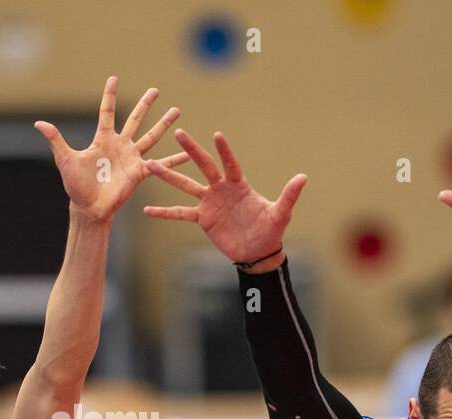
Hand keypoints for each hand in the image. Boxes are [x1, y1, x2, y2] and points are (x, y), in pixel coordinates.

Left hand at [35, 77, 186, 223]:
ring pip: (151, 137)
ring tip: (177, 110)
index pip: (107, 111)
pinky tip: (186, 153)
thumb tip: (39, 123)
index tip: (114, 77)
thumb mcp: (65, 160)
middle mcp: (120, 145)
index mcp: (103, 139)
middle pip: (135, 119)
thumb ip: (56, 140)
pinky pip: (160, 165)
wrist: (89, 208)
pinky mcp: (139, 173)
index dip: (110, 95)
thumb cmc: (76, 186)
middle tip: (155, 90)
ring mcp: (131, 158)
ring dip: (164, 125)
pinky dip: (173, 160)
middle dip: (145, 105)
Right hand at [143, 130, 306, 268]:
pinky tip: (147, 211)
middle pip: (204, 166)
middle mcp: (221, 189)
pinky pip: (180, 214)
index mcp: (239, 185)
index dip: (224, 151)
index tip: (216, 135)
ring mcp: (209, 203)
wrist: (257, 252)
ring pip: (186, 186)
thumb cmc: (270, 230)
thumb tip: (303, 177)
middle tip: (179, 133)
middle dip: (192, 150)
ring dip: (169, 177)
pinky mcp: (202, 219)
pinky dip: (164, 213)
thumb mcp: (280, 213)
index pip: (230, 163)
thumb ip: (288, 195)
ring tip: (150, 165)